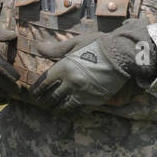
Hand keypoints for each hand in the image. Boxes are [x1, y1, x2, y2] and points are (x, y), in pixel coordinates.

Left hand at [31, 19, 156, 116]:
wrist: (123, 54)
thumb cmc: (98, 44)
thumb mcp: (75, 43)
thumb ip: (55, 48)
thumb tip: (38, 47)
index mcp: (64, 68)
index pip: (44, 83)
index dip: (37, 90)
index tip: (33, 94)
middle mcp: (71, 83)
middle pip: (52, 97)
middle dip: (45, 102)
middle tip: (41, 104)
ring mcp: (84, 93)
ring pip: (65, 106)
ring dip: (57, 109)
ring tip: (53, 110)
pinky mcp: (96, 99)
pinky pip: (81, 110)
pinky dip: (74, 113)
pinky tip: (70, 114)